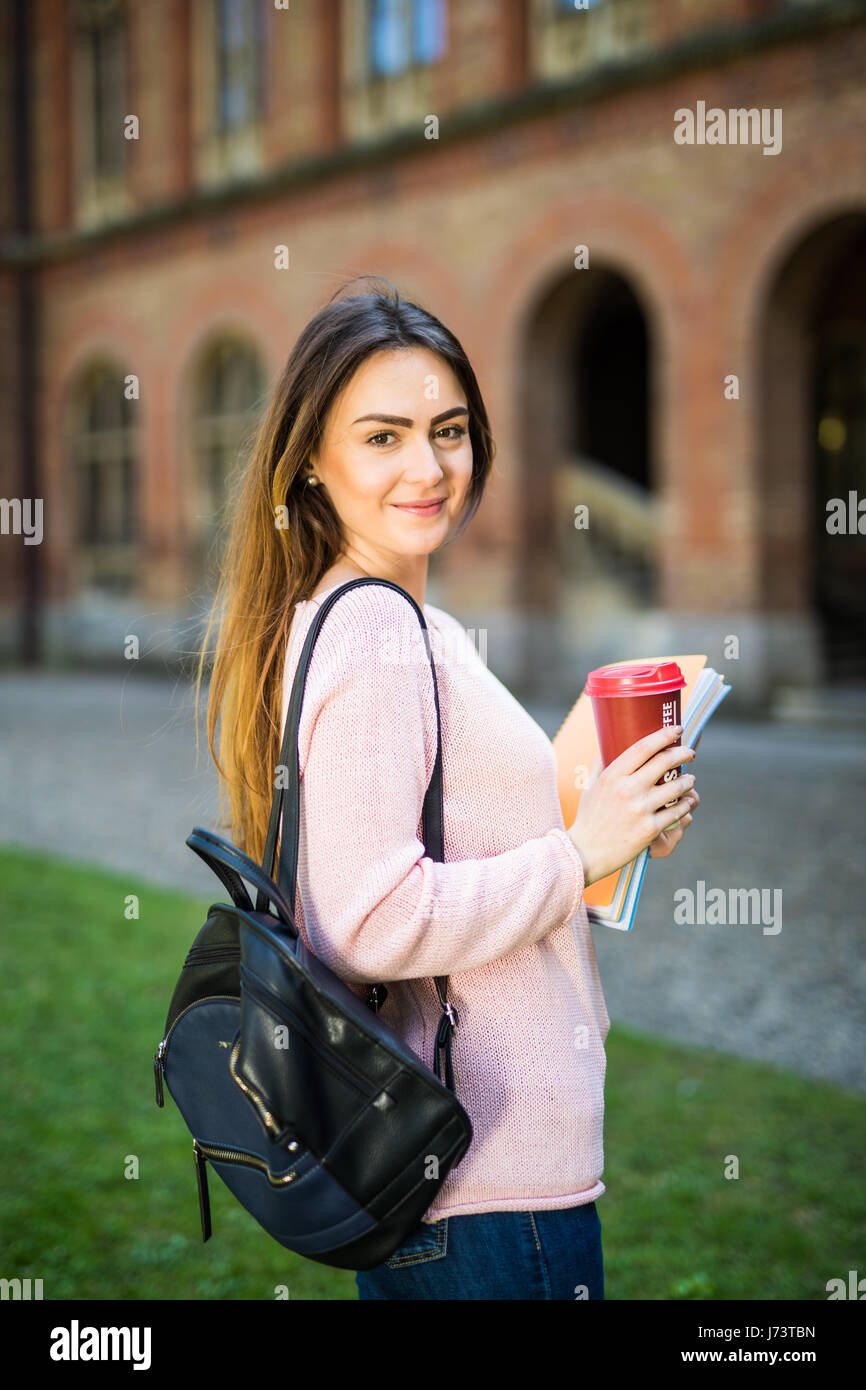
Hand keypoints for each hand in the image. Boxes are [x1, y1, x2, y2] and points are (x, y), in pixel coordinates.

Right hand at [567, 726, 696, 886]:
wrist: (586, 852)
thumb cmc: (589, 817)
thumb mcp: (590, 786)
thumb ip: (602, 763)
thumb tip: (610, 742)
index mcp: (613, 776)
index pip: (643, 748)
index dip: (664, 735)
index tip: (677, 729)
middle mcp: (628, 790)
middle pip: (664, 762)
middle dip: (683, 754)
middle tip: (690, 753)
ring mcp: (641, 810)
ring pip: (676, 787)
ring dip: (688, 780)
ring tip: (690, 779)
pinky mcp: (650, 829)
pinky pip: (678, 811)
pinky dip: (687, 804)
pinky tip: (689, 801)